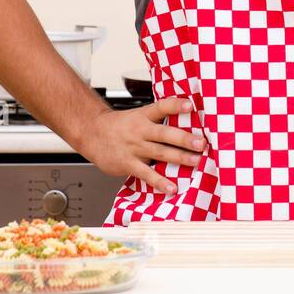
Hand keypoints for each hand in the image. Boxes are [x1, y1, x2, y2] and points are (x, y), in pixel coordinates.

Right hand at [80, 95, 205, 194]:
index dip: (175, 105)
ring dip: (179, 158)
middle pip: (164, 133)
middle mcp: (140, 130)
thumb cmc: (120, 126)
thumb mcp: (138, 116)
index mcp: (144, 116)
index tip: (190, 105)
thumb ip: (158, 120)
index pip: (161, 107)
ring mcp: (135, 148)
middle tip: (201, 142)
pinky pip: (146, 174)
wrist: (92, 133)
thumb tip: (187, 124)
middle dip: (184, 138)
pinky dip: (159, 181)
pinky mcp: (128, 164)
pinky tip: (172, 187)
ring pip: (159, 153)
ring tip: (196, 161)